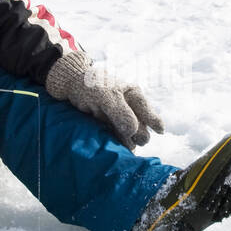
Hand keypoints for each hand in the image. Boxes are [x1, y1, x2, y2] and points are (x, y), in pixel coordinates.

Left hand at [46, 51, 163, 148]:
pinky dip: (116, 142)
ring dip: (125, 141)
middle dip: (136, 136)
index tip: (158, 131)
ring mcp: (121, 119)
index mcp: (135, 96)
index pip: (150, 116)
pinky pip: (117, 139)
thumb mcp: (106, 96)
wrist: (72, 86)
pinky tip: (112, 144)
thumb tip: (134, 132)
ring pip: (130, 138)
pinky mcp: (110, 127)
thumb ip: (120, 112)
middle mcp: (131, 109)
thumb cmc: (91, 86)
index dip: (155, 124)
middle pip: (141, 131)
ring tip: (116, 139)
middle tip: (124, 134)